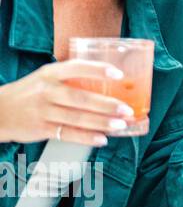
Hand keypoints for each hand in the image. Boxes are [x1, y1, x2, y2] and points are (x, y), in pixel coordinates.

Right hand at [0, 61, 136, 146]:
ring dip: (101, 123)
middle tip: (127, 110)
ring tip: (121, 125)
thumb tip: (110, 85)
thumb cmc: (30, 92)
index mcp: (51, 73)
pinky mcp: (41, 129)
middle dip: (107, 105)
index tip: (119, 75)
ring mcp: (43, 111)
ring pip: (77, 118)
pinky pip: (68, 134)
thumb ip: (71, 78)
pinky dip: (87, 137)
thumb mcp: (45, 78)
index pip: (77, 67)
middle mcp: (47, 91)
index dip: (98, 70)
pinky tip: (102, 139)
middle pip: (81, 98)